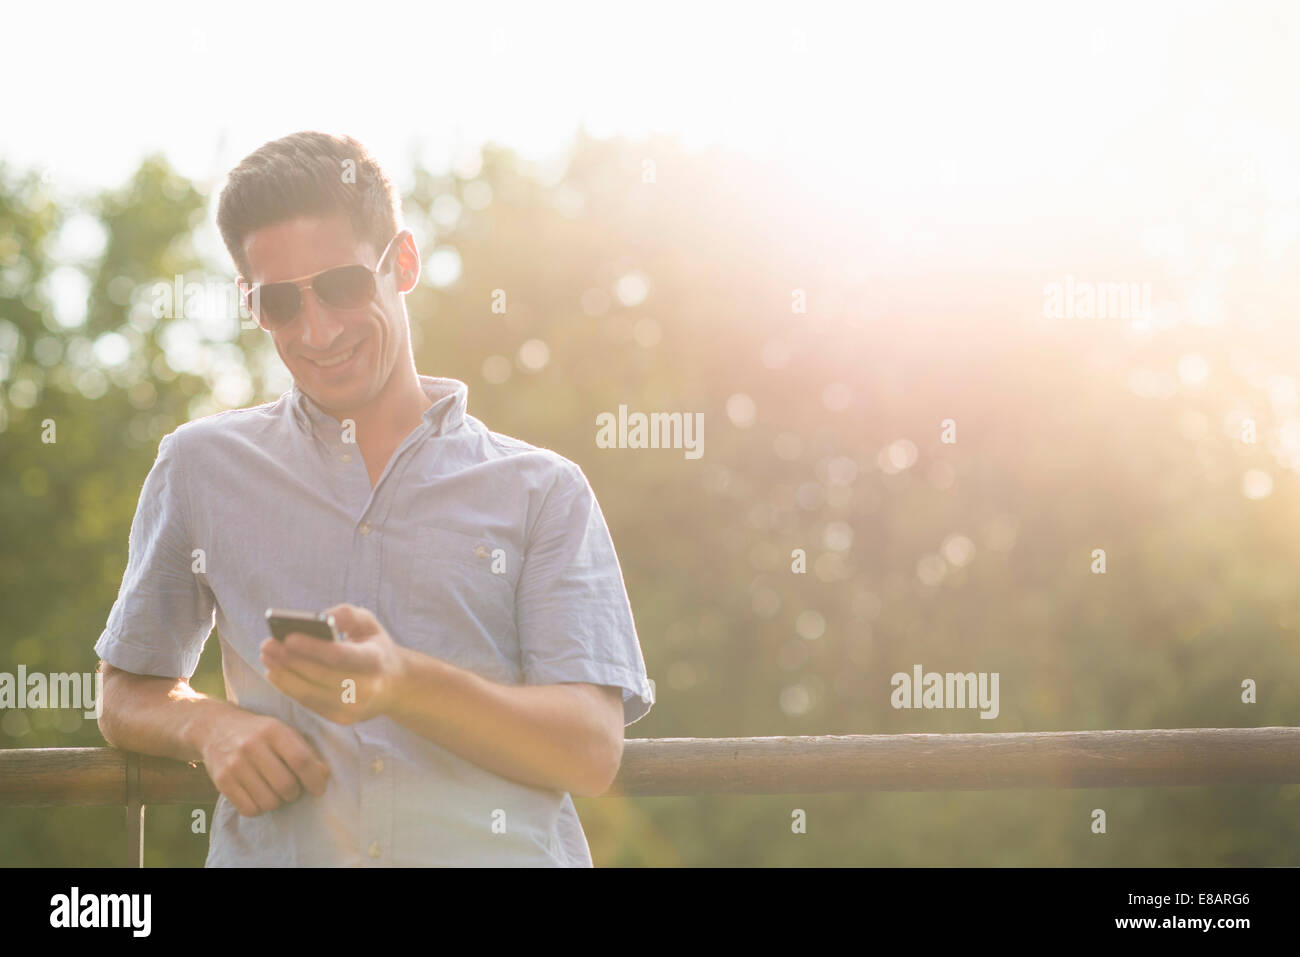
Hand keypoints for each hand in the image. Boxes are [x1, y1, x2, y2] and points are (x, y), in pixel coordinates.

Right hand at [197, 708, 329, 816]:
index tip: (318, 789)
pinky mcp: (222, 781)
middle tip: (293, 788)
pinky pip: (249, 809)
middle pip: (285, 785)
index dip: (314, 779)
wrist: (217, 727)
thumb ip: (306, 752)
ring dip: (277, 802)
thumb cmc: (260, 733)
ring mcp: (235, 764)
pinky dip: (259, 808)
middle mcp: (252, 746)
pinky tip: (259, 795)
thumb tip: (323, 775)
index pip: (300, 760)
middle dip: (295, 793)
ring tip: (275, 791)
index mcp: (273, 731)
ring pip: (268, 801)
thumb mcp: (284, 732)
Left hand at [259, 603, 406, 724]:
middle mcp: (366, 688)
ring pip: (309, 693)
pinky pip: (309, 703)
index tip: (287, 637)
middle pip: (319, 676)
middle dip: (289, 660)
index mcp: (375, 660)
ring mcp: (353, 708)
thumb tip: (321, 618)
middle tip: (266, 644)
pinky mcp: (342, 720)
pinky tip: (276, 674)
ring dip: (283, 675)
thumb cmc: (374, 647)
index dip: (312, 648)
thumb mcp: (368, 624)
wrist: (394, 686)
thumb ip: (346, 614)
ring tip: (266, 658)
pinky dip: (289, 688)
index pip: (340, 656)